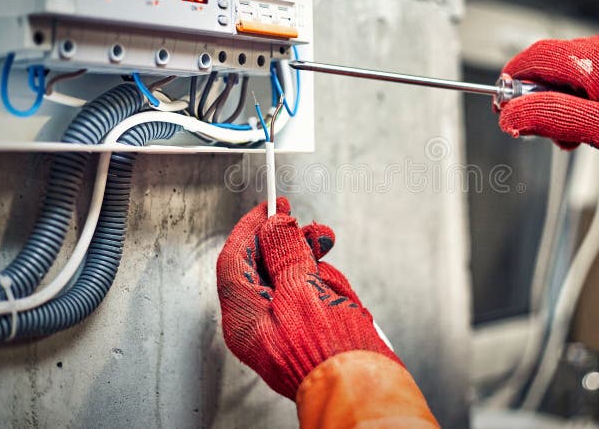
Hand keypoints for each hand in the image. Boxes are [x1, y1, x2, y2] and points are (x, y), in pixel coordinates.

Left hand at [216, 197, 399, 399]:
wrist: (363, 392)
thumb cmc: (330, 356)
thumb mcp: (302, 291)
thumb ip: (284, 253)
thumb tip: (274, 226)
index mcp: (245, 317)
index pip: (235, 260)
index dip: (252, 228)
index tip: (270, 207)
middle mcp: (260, 325)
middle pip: (265, 267)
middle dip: (293, 247)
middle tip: (314, 233)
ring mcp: (284, 330)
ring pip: (293, 280)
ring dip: (317, 272)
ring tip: (335, 284)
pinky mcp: (309, 332)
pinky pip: (313, 299)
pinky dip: (329, 290)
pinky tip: (343, 299)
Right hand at [498, 27, 598, 174]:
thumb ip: (556, 119)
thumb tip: (512, 113)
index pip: (539, 57)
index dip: (512, 81)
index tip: (502, 106)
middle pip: (554, 64)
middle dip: (542, 99)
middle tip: (552, 134)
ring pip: (572, 71)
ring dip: (563, 102)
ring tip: (581, 135)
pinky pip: (594, 74)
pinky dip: (584, 98)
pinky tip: (597, 122)